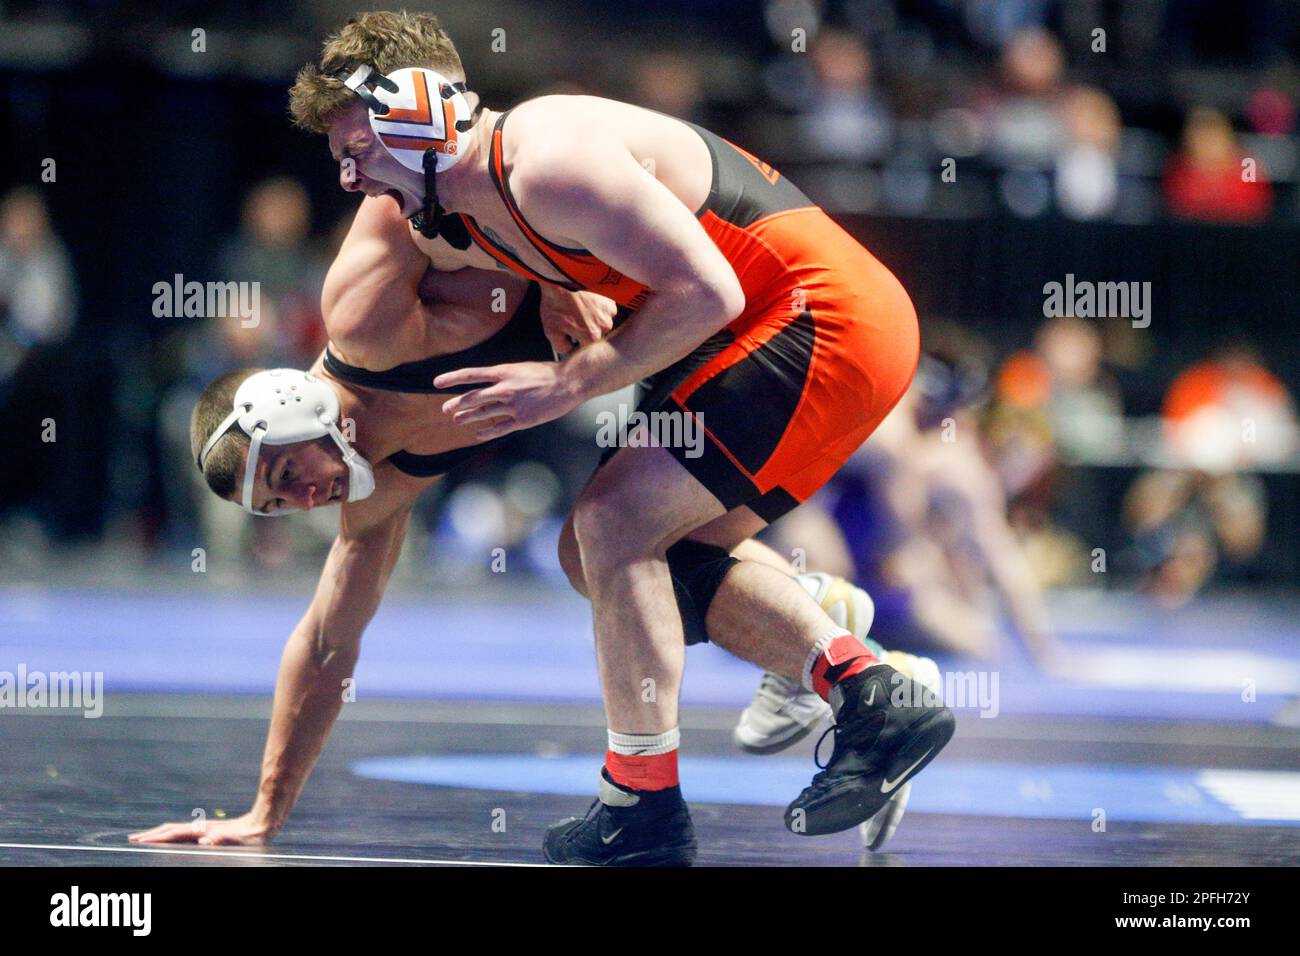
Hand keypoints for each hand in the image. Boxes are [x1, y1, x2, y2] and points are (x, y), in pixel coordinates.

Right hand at [129, 811, 274, 846]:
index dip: (155, 838)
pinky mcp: (211, 831)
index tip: (138, 842)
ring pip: (177, 830)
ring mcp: (206, 828)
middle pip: (170, 830)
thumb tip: (206, 839)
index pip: (173, 834)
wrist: (266, 820)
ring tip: (147, 838)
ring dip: (160, 834)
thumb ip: (223, 839)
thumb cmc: (253, 835)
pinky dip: (172, 835)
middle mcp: (202, 828)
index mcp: (203, 830)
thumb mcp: (239, 839)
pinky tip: (172, 839)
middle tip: (132, 839)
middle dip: (151, 835)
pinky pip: (185, 833)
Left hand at [435, 361, 584, 439]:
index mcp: (504, 372)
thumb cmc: (547, 373)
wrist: (568, 384)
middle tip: (446, 409)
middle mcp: (505, 389)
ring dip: (468, 417)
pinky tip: (478, 434)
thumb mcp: (521, 368)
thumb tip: (490, 382)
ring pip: (483, 413)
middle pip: (473, 397)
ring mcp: (513, 406)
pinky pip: (500, 428)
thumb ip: (504, 376)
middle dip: (456, 404)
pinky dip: (487, 431)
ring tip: (457, 420)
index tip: (437, 382)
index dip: (452, 378)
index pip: (471, 374)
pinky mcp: (522, 420)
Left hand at [538, 285, 615, 355]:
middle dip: (587, 331)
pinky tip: (587, 302)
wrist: (561, 278)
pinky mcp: (610, 300)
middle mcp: (604, 326)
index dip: (578, 343)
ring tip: (580, 309)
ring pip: (602, 323)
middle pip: (597, 336)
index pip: (587, 348)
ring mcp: (609, 312)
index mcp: (591, 337)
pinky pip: (606, 310)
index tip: (572, 336)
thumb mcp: (551, 330)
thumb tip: (568, 349)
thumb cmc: (556, 302)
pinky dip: (598, 308)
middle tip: (574, 319)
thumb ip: (561, 347)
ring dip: (594, 319)